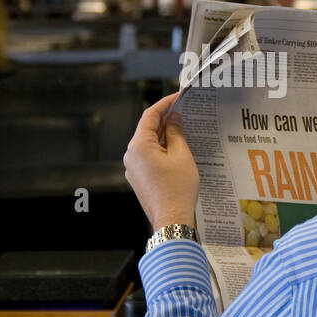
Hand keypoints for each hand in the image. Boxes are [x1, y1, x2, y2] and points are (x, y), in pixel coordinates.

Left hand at [124, 92, 199, 231]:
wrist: (171, 220)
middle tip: (185, 113)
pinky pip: (149, 158)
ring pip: (149, 145)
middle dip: (166, 121)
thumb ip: (176, 132)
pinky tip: (177, 152)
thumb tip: (174, 119)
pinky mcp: (139, 179)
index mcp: (139, 145)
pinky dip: (162, 151)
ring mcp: (133, 169)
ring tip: (185, 132)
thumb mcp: (181, 155)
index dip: (165, 104)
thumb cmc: (178, 188)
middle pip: (148, 130)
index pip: (150, 115)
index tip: (179, 97)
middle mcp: (131, 155)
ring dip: (165, 137)